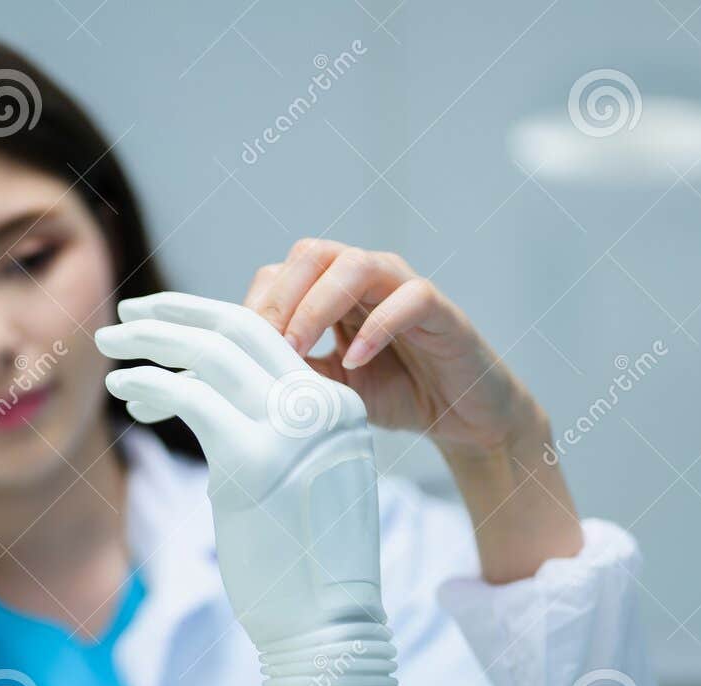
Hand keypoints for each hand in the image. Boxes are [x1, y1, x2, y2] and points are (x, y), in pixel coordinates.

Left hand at [94, 291, 397, 685]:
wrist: (329, 630)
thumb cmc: (308, 569)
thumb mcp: (304, 479)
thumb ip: (274, 433)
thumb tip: (209, 404)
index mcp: (338, 405)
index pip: (267, 337)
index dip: (206, 321)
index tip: (161, 324)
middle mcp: (321, 405)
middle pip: (238, 327)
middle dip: (174, 312)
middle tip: (126, 313)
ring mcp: (289, 429)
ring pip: (207, 352)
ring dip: (149, 340)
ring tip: (108, 343)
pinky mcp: (249, 459)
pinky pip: (186, 396)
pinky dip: (147, 383)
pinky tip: (122, 388)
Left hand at [244, 237, 540, 453]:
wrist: (461, 417)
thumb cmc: (396, 393)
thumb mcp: (330, 388)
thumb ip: (295, 371)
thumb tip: (241, 371)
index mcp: (332, 292)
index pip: (284, 273)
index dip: (259, 304)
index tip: (240, 349)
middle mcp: (366, 279)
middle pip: (312, 254)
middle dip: (281, 298)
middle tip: (265, 345)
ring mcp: (403, 288)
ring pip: (355, 264)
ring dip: (317, 304)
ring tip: (298, 348)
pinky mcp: (441, 310)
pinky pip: (409, 299)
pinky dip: (377, 327)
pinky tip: (356, 360)